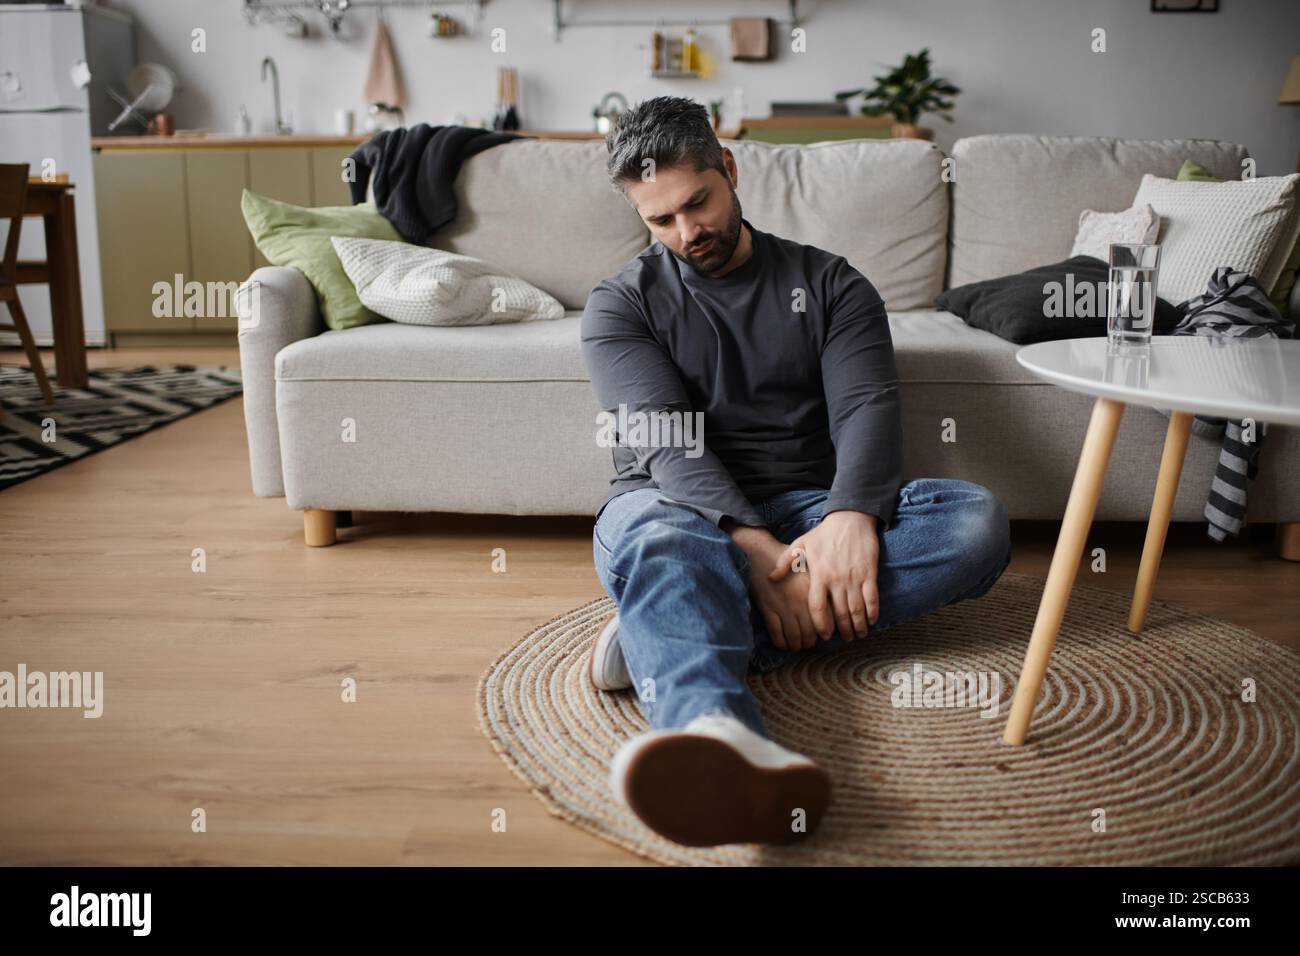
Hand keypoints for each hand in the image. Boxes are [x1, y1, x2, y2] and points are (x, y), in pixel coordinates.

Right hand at [725, 524, 819, 651]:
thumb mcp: (809, 566)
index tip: (825, 634)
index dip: (827, 631)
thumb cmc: (787, 560)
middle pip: (810, 632)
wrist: (760, 555)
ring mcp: (783, 606)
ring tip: (797, 646)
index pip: (826, 619)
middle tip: (810, 643)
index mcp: (813, 591)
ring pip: (794, 636)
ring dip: (797, 645)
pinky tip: (783, 645)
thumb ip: (822, 584)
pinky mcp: (768, 609)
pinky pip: (776, 633)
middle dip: (810, 642)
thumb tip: (835, 602)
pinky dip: (781, 642)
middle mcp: (800, 601)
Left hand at [768, 510, 879, 641]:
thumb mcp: (800, 544)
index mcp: (819, 575)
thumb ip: (785, 563)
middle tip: (844, 639)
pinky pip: (872, 597)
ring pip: (857, 609)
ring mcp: (854, 577)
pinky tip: (871, 621)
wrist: (850, 518)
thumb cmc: (823, 534)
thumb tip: (771, 578)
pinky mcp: (869, 572)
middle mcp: (837, 579)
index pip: (817, 607)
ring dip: (858, 625)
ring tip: (858, 634)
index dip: (821, 624)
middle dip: (843, 630)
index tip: (824, 635)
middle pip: (840, 613)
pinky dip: (873, 612)